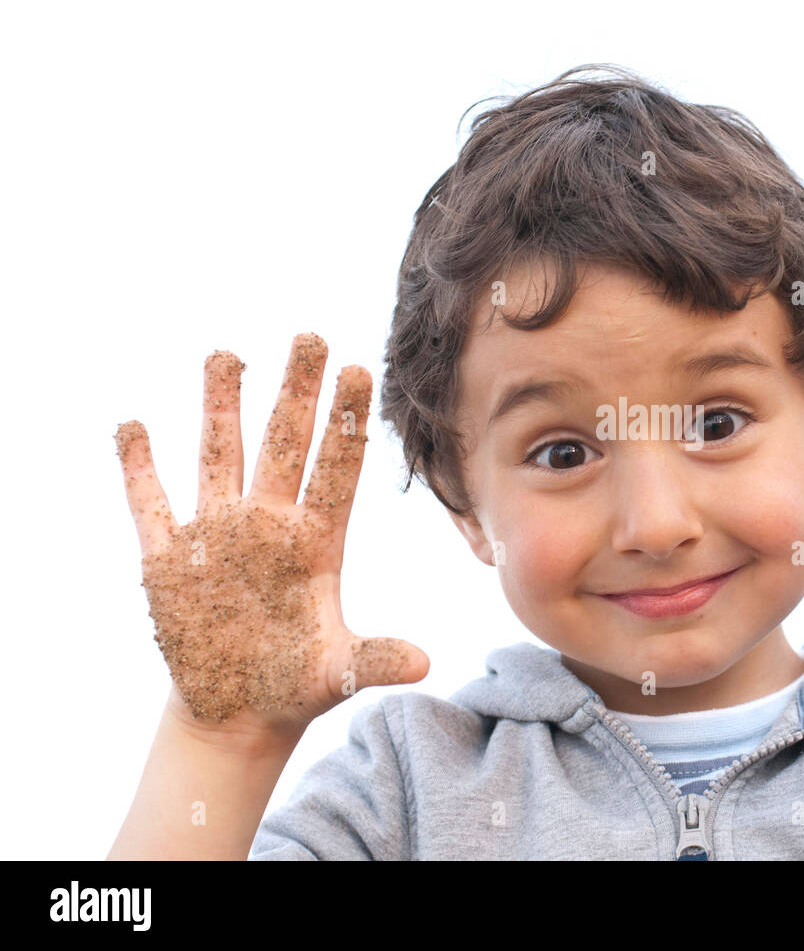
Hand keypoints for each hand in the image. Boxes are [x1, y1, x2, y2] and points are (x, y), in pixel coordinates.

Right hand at [115, 333, 428, 740]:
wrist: (238, 710)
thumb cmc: (295, 684)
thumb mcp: (337, 674)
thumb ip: (376, 659)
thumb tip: (425, 663)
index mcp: (315, 545)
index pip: (334, 470)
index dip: (345, 423)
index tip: (359, 371)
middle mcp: (268, 526)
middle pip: (283, 445)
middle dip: (295, 393)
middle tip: (310, 336)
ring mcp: (218, 536)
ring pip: (220, 456)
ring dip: (219, 408)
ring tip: (227, 354)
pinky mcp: (169, 559)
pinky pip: (151, 504)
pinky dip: (139, 468)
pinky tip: (133, 426)